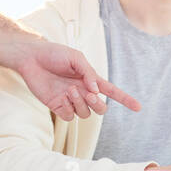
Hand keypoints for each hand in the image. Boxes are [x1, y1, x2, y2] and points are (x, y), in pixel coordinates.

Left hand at [13, 40, 140, 121]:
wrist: (32, 58)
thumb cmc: (54, 53)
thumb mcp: (76, 57)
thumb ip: (88, 73)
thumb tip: (96, 90)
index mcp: (90, 80)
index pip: (112, 92)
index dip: (125, 100)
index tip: (138, 107)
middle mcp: (83, 92)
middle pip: (100, 108)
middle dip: (98, 104)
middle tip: (88, 94)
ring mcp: (71, 100)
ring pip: (86, 113)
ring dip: (81, 104)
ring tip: (69, 90)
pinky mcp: (58, 106)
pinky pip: (70, 116)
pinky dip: (70, 109)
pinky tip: (63, 98)